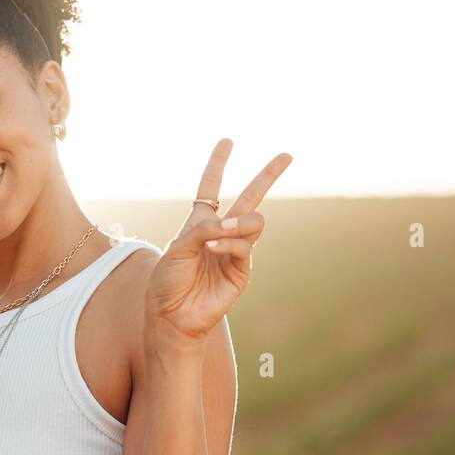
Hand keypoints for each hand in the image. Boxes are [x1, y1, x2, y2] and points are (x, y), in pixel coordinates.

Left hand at [146, 139, 292, 346]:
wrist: (172, 314)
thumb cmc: (168, 281)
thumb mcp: (176, 248)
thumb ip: (202, 229)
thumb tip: (233, 221)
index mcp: (199, 223)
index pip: (211, 187)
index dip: (218, 164)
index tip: (227, 141)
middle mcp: (220, 232)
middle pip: (250, 197)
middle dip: (268, 175)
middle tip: (287, 155)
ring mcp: (234, 249)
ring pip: (254, 221)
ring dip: (237, 224)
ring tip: (215, 237)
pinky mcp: (242, 269)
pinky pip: (245, 246)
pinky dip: (229, 244)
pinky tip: (213, 250)